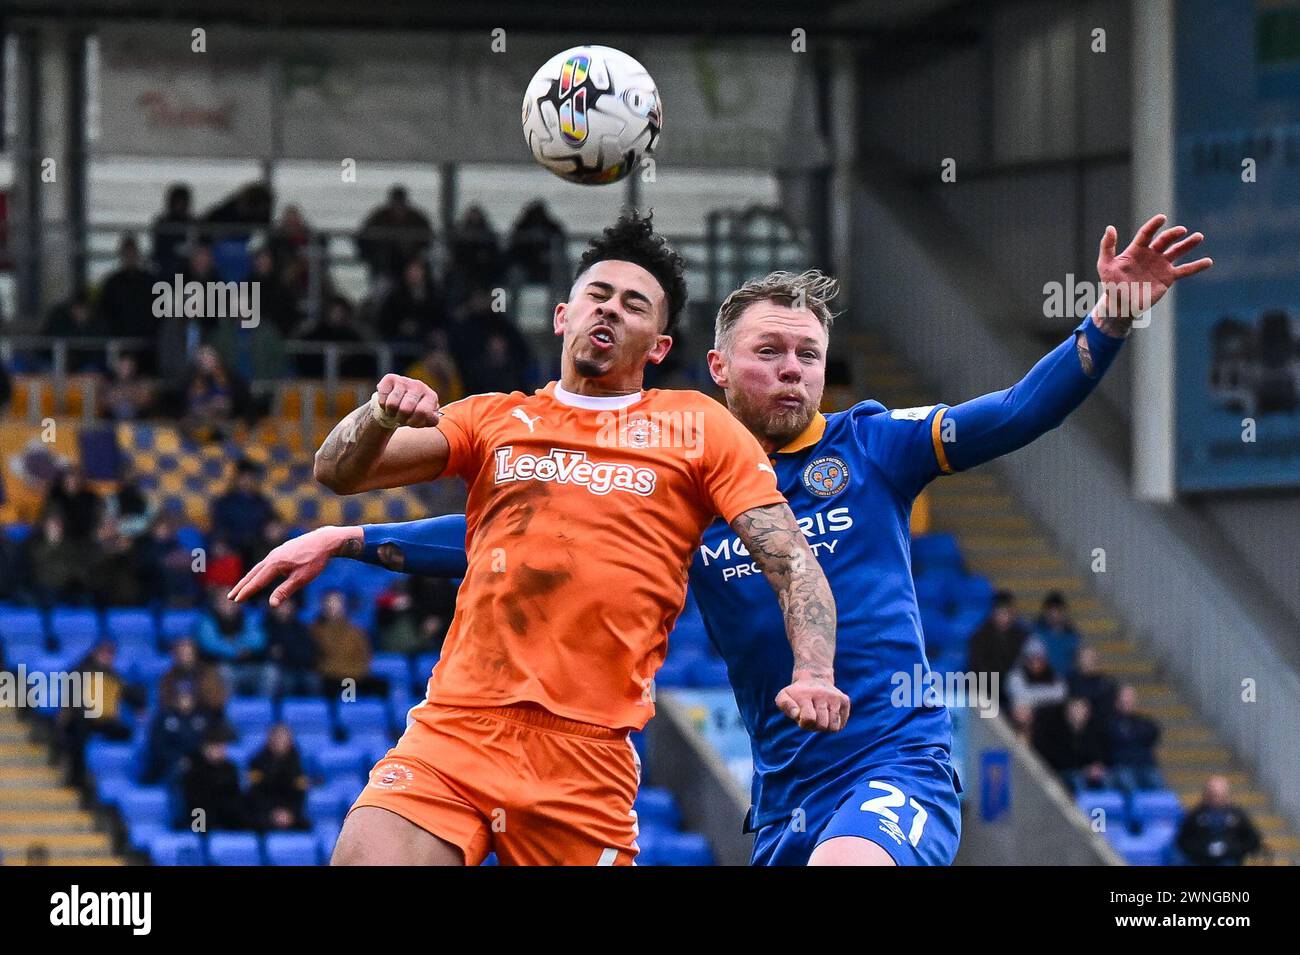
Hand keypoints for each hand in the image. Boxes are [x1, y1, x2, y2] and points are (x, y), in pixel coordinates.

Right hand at [227, 526, 359, 607]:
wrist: (324, 540)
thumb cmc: (314, 561)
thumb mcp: (301, 578)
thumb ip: (285, 591)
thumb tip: (272, 604)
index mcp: (275, 564)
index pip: (257, 581)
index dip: (246, 592)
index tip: (236, 601)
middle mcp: (272, 557)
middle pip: (253, 574)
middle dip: (242, 586)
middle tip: (230, 597)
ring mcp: (276, 553)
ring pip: (258, 568)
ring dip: (248, 578)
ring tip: (241, 588)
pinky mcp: (281, 551)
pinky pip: (265, 563)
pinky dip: (258, 571)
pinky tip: (259, 576)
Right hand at [373, 374, 440, 427]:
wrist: (397, 404)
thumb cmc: (413, 414)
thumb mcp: (425, 419)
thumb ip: (431, 420)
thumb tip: (432, 417)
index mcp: (431, 397)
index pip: (422, 412)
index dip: (414, 422)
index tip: (411, 423)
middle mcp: (419, 386)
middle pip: (405, 409)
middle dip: (400, 419)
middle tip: (401, 418)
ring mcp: (405, 381)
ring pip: (392, 404)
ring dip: (391, 413)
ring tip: (394, 411)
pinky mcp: (390, 378)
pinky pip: (382, 398)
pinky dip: (383, 405)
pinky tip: (388, 402)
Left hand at [775, 672, 850, 732]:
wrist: (814, 678)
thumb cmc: (797, 693)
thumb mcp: (783, 697)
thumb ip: (785, 705)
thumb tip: (797, 714)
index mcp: (806, 695)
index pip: (809, 719)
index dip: (805, 724)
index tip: (801, 718)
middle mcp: (823, 694)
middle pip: (822, 725)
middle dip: (815, 726)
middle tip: (811, 717)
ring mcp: (835, 697)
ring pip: (834, 727)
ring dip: (825, 727)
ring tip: (819, 718)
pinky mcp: (845, 700)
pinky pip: (841, 725)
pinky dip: (834, 725)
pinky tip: (827, 715)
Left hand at [1094, 214, 1212, 326]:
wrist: (1120, 304)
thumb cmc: (1111, 284)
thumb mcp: (1105, 265)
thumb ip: (1107, 246)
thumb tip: (1110, 227)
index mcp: (1136, 249)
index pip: (1147, 233)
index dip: (1154, 225)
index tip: (1162, 218)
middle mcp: (1151, 254)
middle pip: (1164, 240)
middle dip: (1173, 234)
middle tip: (1182, 230)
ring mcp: (1161, 265)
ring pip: (1177, 252)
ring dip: (1188, 244)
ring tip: (1198, 237)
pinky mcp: (1168, 278)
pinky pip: (1185, 271)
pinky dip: (1196, 266)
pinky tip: (1208, 261)